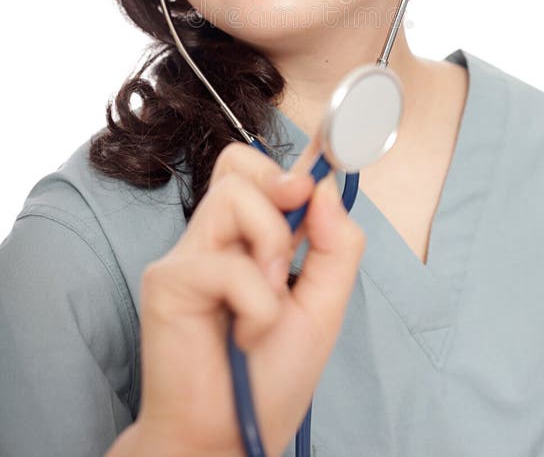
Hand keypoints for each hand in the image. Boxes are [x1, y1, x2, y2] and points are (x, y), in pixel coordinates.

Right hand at [110, 139, 364, 456]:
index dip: (293, 160)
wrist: (228, 439)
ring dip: (271, 247)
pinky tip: (245, 334)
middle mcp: (214, 240)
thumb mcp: (324, 306)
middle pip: (238, 166)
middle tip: (296, 221)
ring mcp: (188, 256)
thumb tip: (325, 186)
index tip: (326, 158)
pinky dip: (256, 304)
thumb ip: (334, 246)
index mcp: (248, 240)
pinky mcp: (167, 281)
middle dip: (277, 183)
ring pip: (232, 196)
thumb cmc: (271, 378)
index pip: (258, 174)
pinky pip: (226, 263)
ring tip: (271, 301)